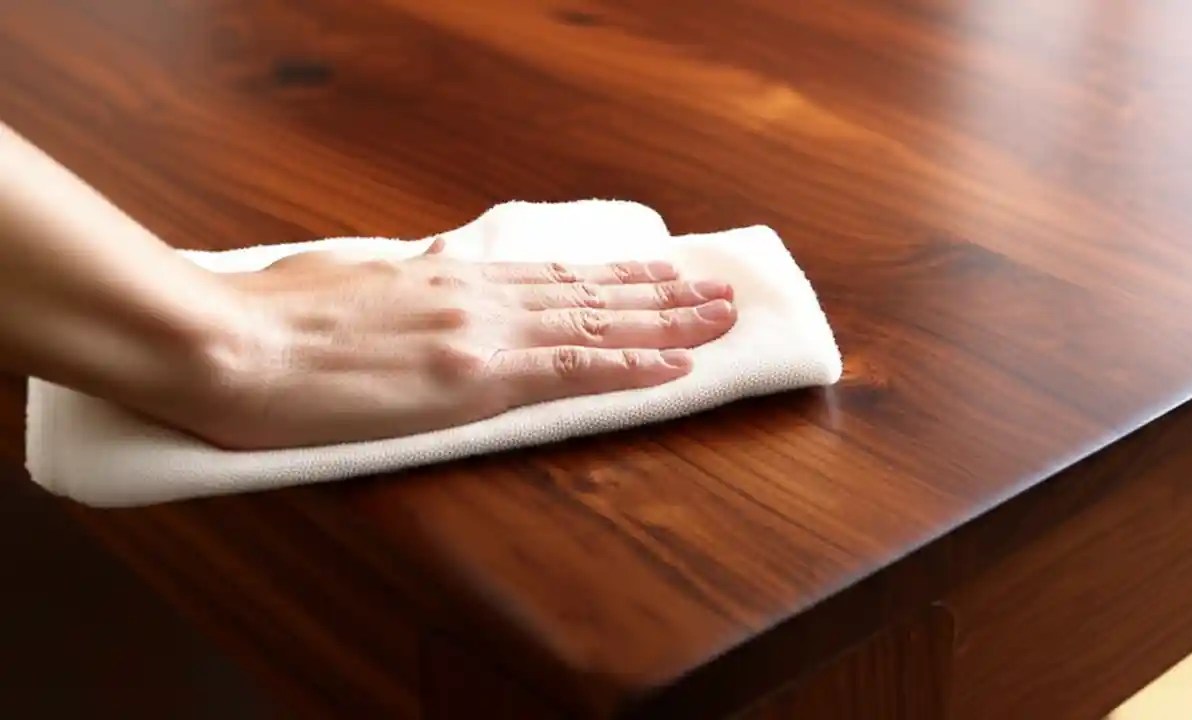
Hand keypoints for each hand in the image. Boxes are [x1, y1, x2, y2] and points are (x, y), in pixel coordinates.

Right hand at [185, 240, 736, 448]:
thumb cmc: (268, 318)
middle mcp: (476, 297)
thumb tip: (424, 278)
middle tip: (718, 291)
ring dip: (667, 323)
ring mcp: (480, 334)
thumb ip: (399, 283)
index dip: (613, 277)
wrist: (223, 345)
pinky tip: (675, 368)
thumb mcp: (345, 283)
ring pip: (597, 324)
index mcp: (445, 278)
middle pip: (590, 293)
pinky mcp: (472, 379)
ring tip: (719, 319)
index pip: (551, 275)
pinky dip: (630, 367)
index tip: (659, 271)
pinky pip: (571, 371)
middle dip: (661, 294)